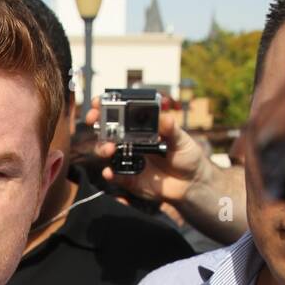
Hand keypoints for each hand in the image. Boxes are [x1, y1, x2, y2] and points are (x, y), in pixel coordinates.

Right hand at [86, 96, 207, 206]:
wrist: (191, 183)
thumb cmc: (186, 156)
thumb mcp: (182, 139)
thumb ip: (172, 130)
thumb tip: (165, 118)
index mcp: (142, 126)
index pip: (121, 112)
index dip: (107, 105)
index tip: (99, 102)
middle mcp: (131, 141)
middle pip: (107, 129)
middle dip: (97, 122)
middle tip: (94, 119)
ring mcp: (128, 159)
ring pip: (107, 151)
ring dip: (103, 147)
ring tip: (110, 148)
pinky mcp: (129, 178)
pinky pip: (115, 175)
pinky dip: (109, 173)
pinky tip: (109, 172)